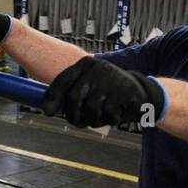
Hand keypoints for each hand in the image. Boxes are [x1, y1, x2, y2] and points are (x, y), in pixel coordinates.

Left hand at [41, 57, 166, 128]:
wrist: (140, 90)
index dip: (52, 98)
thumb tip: (46, 109)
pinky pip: (109, 115)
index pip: (63, 80)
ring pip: (91, 110)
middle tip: (78, 122)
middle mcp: (97, 68)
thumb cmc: (108, 91)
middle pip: (74, 99)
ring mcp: (112, 79)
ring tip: (101, 116)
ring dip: (94, 120)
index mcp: (86, 65)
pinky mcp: (126, 92)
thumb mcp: (90, 85)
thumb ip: (72, 93)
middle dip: (74, 116)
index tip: (47, 112)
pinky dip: (110, 120)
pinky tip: (116, 113)